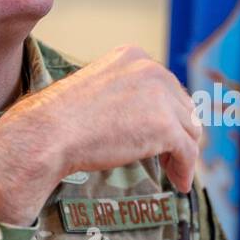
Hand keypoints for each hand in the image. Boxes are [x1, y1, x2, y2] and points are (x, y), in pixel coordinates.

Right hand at [0, 45, 200, 225]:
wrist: (49, 133)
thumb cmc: (61, 119)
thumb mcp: (98, 92)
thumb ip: (125, 97)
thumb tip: (145, 121)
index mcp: (133, 56)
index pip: (166, 85)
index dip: (168, 113)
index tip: (163, 135)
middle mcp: (152, 69)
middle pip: (183, 106)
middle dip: (179, 133)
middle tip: (170, 157)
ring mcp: (161, 97)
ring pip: (190, 129)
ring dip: (183, 153)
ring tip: (174, 173)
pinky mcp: (165, 126)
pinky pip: (188, 152)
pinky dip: (186, 170)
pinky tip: (179, 183)